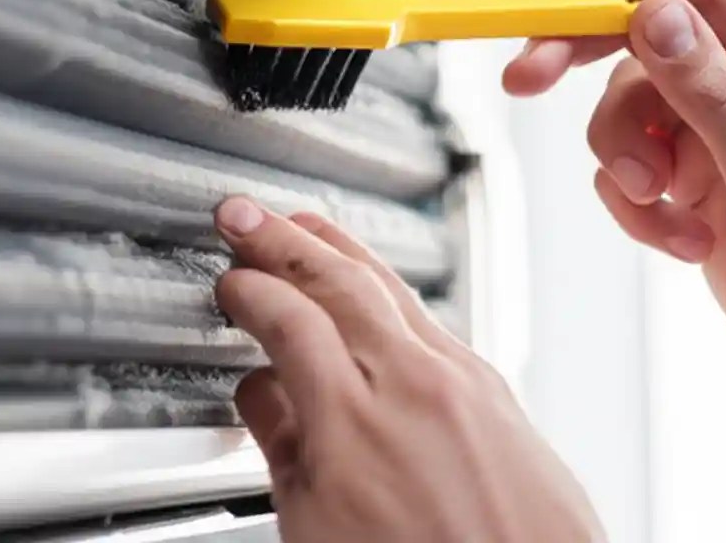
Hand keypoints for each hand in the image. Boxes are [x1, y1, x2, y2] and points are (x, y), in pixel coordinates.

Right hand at [213, 197, 604, 541]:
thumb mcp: (319, 531)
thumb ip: (285, 450)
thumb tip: (261, 396)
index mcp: (355, 423)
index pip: (289, 319)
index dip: (250, 289)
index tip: (229, 280)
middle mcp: (414, 384)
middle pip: (338, 278)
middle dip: (281, 236)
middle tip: (243, 215)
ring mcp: (463, 378)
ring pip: (390, 285)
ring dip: (337, 246)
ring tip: (301, 226)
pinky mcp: (496, 387)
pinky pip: (430, 315)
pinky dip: (388, 286)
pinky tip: (373, 286)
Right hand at [504, 0, 725, 387]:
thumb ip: (710, 93)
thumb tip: (653, 14)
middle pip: (646, 35)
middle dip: (582, 57)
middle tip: (524, 78)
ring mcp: (722, 128)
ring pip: (627, 108)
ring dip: (625, 162)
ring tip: (660, 209)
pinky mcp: (696, 175)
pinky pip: (630, 165)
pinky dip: (638, 206)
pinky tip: (684, 240)